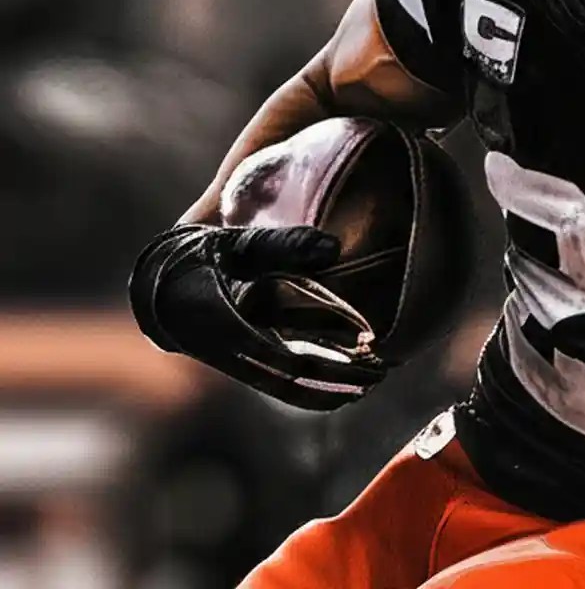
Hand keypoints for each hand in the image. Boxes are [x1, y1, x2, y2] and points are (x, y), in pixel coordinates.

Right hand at [130, 224, 386, 409]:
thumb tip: (334, 249)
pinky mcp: (237, 365)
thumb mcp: (235, 242)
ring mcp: (230, 363)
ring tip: (372, 379)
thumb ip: (282, 244)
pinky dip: (312, 385)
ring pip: (284, 388)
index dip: (327, 362)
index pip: (281, 357)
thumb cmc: (197, 256)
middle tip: (382, 372)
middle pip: (289, 380)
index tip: (367, 353)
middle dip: (337, 380)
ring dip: (329, 388)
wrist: (155, 284)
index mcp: (221, 322)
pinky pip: (277, 383)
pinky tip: (344, 381)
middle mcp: (224, 351)